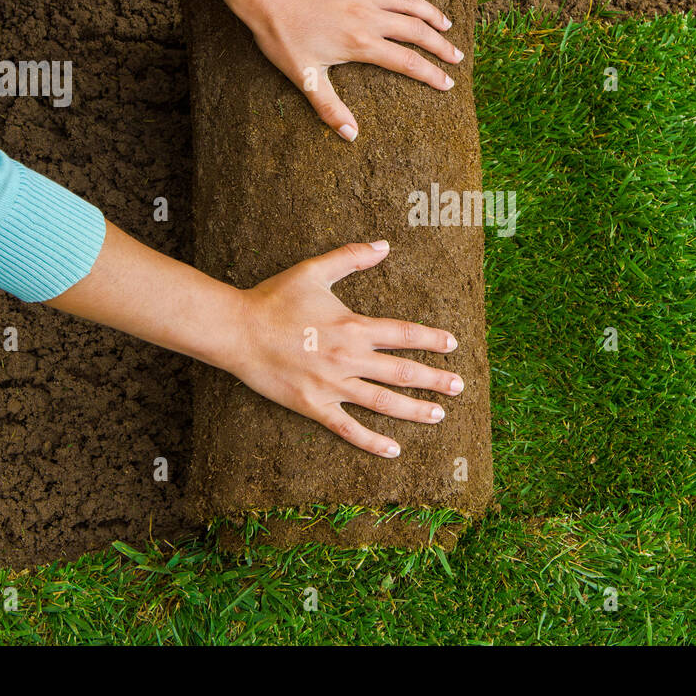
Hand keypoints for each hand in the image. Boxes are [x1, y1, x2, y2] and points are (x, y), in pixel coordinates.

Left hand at [227, 0, 463, 140]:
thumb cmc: (279, 35)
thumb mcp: (304, 77)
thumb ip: (330, 107)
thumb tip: (350, 135)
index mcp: (360, 44)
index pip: (406, 62)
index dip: (431, 74)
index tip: (447, 84)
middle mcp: (368, 16)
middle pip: (416, 32)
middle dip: (440, 46)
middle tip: (457, 57)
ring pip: (409, 1)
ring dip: (431, 13)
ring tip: (446, 24)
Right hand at [229, 240, 463, 456]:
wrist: (237, 331)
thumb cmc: (274, 299)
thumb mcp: (313, 270)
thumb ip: (351, 258)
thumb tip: (383, 245)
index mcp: (352, 326)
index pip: (403, 334)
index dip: (431, 339)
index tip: (452, 344)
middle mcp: (348, 358)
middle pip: (402, 372)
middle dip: (435, 380)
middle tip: (459, 386)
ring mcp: (332, 385)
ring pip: (383, 402)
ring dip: (415, 410)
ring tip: (439, 415)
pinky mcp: (313, 406)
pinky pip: (348, 429)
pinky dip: (373, 442)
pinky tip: (394, 450)